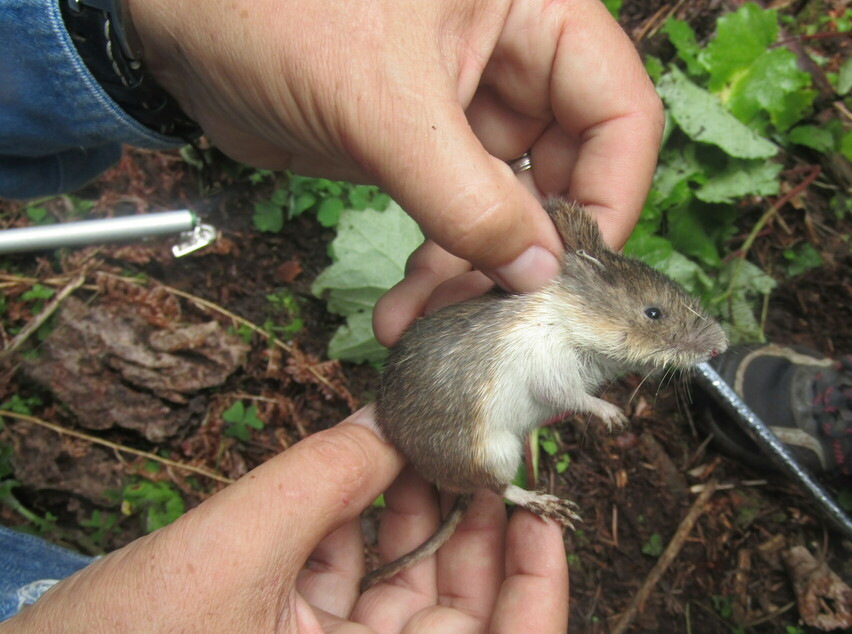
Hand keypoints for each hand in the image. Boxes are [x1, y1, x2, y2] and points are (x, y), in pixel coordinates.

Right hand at [0, 408, 568, 633]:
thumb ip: (323, 480)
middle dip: (476, 532)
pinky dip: (360, 525)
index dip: (542, 589)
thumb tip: (392, 421)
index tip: (539, 512)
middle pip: (464, 620)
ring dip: (418, 518)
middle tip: (482, 450)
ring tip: (427, 442)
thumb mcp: (230, 555)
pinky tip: (367, 466)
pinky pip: (352, 581)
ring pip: (408, 593)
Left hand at [129, 0, 662, 328]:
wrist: (176, 21)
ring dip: (476, 275)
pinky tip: (405, 312)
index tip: (577, 275)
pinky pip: (456, 218)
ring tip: (436, 326)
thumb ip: (469, 197)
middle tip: (500, 317)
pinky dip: (437, 268)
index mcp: (531, 11)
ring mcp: (469, 106)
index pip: (617, 111)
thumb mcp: (383, 104)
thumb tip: (540, 275)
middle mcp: (513, 57)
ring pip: (508, 208)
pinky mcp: (424, 145)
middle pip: (567, 171)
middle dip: (531, 252)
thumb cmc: (273, 9)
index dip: (610, 196)